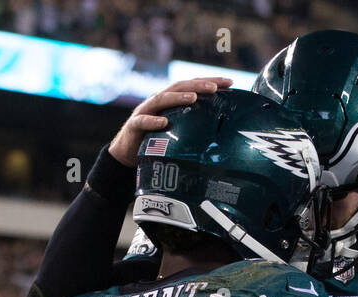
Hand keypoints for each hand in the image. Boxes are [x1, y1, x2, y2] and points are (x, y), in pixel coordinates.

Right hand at [108, 78, 232, 166]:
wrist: (127, 153)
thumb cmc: (157, 141)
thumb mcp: (179, 133)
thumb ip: (194, 128)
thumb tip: (223, 134)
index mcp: (171, 101)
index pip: (192, 87)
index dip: (210, 82)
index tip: (230, 82)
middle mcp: (159, 102)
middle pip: (179, 87)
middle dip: (197, 85)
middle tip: (214, 87)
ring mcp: (145, 111)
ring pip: (162, 99)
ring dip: (178, 97)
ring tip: (193, 98)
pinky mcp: (134, 126)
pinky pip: (143, 121)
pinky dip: (153, 121)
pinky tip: (164, 122)